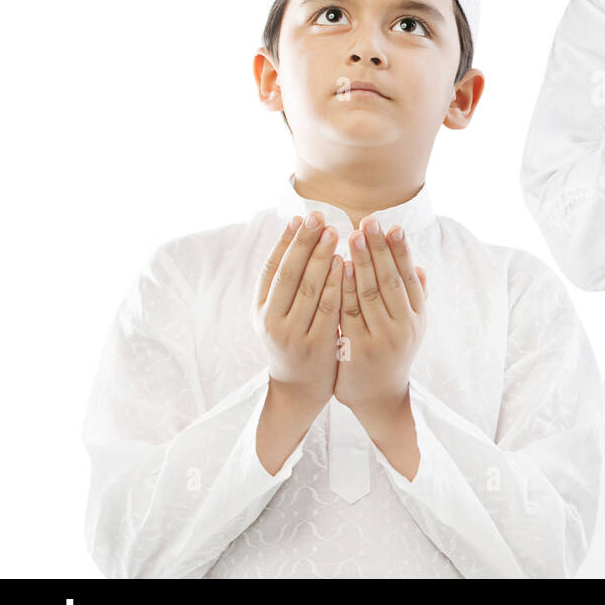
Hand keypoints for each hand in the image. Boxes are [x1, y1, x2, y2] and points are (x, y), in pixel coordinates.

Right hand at [250, 212, 341, 410]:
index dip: (285, 242)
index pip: (271, 268)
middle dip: (304, 243)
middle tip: (318, 217)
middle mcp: (270, 321)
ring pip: (308, 289)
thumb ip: (283, 282)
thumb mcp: (277, 313)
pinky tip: (345, 264)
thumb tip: (295, 235)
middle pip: (288, 274)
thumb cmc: (293, 338)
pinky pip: (328, 308)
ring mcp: (291, 334)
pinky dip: (336, 284)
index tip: (299, 217)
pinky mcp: (314, 345)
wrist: (300, 387)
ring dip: (321, 258)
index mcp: (260, 308)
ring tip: (334, 233)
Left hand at [333, 216, 427, 417]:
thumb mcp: (411, 327)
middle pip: (389, 280)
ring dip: (361, 262)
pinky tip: (338, 267)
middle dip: (378, 248)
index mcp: (417, 317)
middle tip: (368, 221)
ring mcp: (381, 338)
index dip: (400, 250)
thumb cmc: (392, 354)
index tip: (392, 226)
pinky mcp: (357, 349)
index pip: (408, 276)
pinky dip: (344, 288)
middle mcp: (403, 327)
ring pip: (369, 293)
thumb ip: (414, 297)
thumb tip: (419, 266)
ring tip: (351, 236)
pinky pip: (348, 312)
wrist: (378, 397)